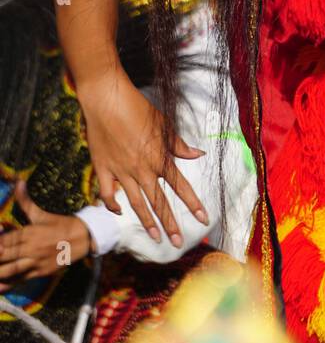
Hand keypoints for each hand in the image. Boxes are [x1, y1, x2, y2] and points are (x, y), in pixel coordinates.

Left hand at [0, 182, 90, 289]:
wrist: (82, 238)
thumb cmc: (59, 225)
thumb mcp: (41, 214)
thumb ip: (25, 201)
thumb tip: (18, 182)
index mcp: (29, 232)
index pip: (3, 240)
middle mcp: (30, 248)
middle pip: (4, 255)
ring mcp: (35, 262)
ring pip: (10, 270)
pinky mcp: (39, 273)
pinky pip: (20, 280)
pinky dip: (8, 284)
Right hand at [79, 66, 207, 243]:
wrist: (107, 100)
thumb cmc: (138, 108)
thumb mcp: (163, 124)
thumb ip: (178, 144)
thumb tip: (198, 154)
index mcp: (159, 158)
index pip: (181, 186)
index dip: (193, 203)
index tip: (204, 218)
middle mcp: (142, 169)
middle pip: (159, 201)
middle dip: (170, 223)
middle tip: (177, 243)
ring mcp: (121, 171)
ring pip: (136, 203)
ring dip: (147, 221)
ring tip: (156, 237)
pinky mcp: (103, 168)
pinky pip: (107, 193)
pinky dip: (112, 205)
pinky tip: (118, 212)